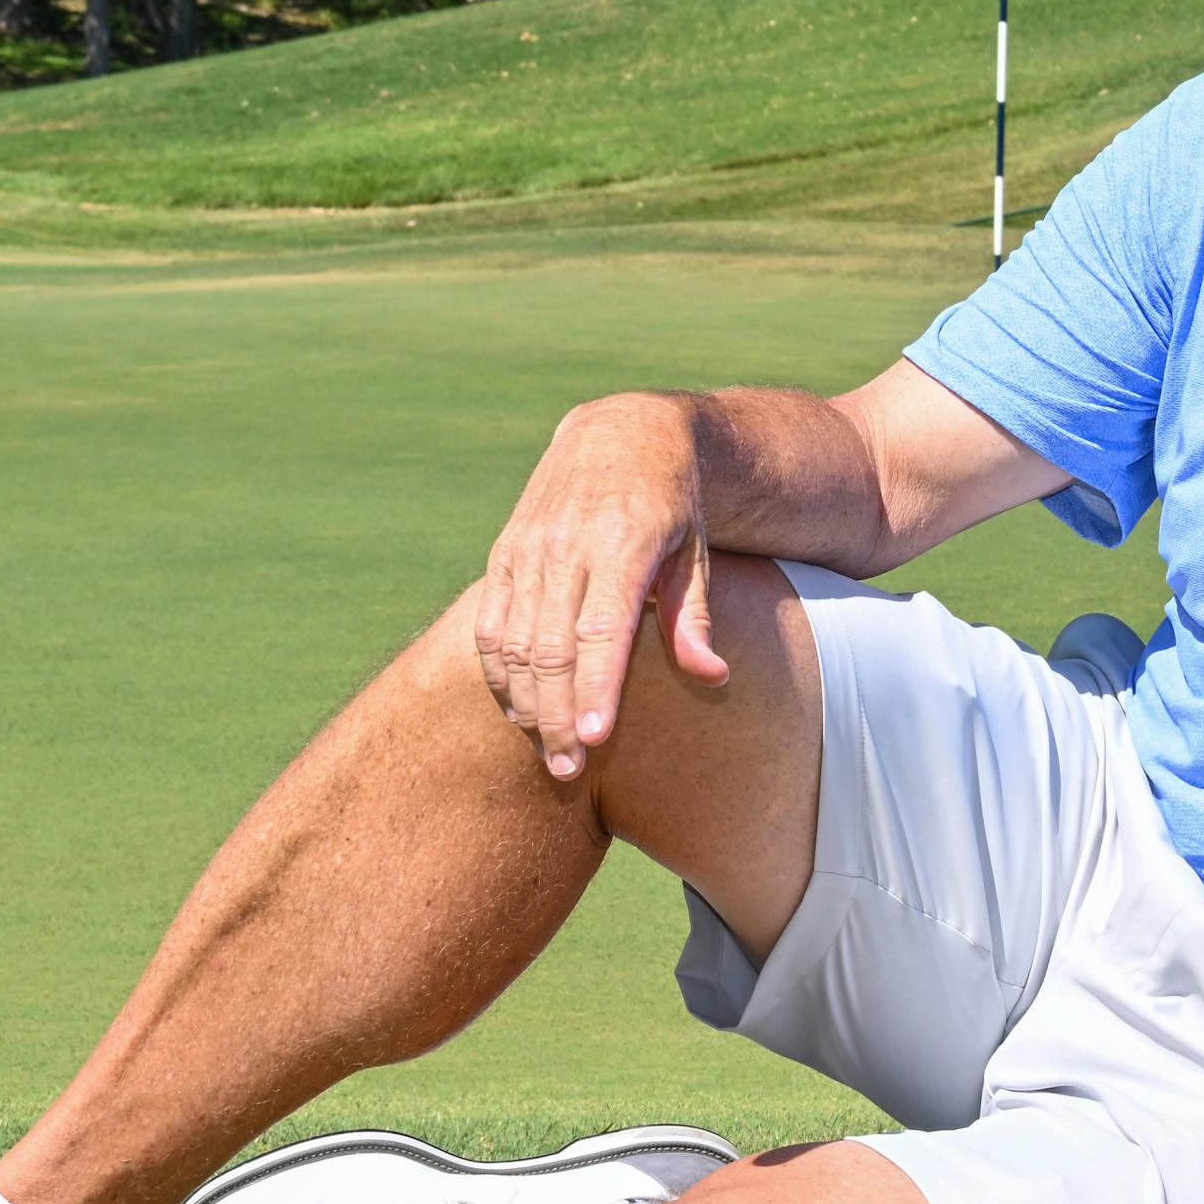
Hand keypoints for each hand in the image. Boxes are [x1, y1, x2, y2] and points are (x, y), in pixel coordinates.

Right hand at [469, 392, 726, 778]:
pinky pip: (490, 624)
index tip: (594, 739)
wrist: (619, 433)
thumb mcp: (696, 550)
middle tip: (570, 770)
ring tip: (548, 754)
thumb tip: (714, 678)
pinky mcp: (504, 553)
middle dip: (557, 715)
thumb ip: (695, 617)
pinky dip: (499, 672)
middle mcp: (567, 543)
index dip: (595, 687)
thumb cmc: (672, 504)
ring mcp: (528, 547)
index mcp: (623, 541)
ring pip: (514, 641)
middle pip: (551, 647)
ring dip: (526, 704)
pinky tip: (518, 710)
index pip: (602, 628)